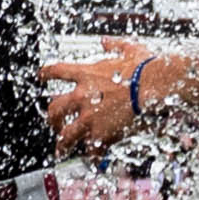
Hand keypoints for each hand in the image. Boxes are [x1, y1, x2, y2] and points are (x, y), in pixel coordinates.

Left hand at [41, 38, 153, 155]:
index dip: (45, 75)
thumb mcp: (128, 49)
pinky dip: (93, 155)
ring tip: (61, 150)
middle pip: (54, 109)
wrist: (157, 85)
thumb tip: (105, 41)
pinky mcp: (103, 134)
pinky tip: (93, 158)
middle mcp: (82, 96)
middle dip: (51, 118)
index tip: (41, 78)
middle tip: (54, 123)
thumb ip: (114, 45)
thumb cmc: (146, 67)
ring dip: (62, 144)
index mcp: (86, 74)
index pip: (55, 71)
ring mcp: (90, 117)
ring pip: (66, 135)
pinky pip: (92, 150)